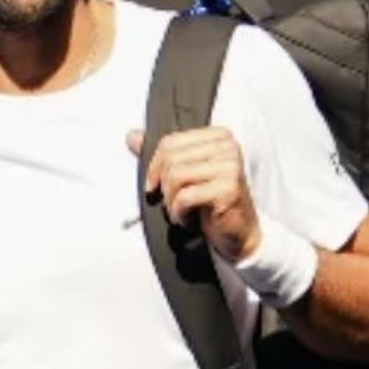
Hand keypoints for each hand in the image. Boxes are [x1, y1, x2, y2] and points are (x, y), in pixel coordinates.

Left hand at [127, 127, 260, 263]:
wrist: (236, 231)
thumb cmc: (211, 201)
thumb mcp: (185, 173)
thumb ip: (161, 153)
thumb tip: (132, 136)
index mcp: (218, 137)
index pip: (170, 141)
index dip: (154, 166)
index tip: (153, 184)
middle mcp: (227, 148)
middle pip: (171, 158)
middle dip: (164, 186)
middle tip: (172, 201)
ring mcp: (230, 167)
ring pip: (175, 176)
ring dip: (171, 200)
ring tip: (181, 210)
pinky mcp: (228, 189)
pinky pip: (185, 197)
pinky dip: (179, 212)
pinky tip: (188, 219)